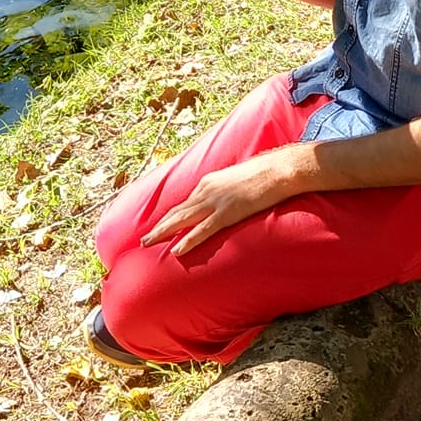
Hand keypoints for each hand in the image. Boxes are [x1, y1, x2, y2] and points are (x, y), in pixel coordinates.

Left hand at [140, 150, 301, 256]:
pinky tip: (176, 250)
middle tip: (143, 241)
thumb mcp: (236, 181)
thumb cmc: (263, 175)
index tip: (157, 227)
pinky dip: (188, 240)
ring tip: (148, 244)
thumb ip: (225, 192)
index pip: (183, 203)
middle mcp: (206, 190)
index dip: (168, 217)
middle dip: (158, 226)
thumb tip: (222, 204)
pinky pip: (203, 229)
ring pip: (182, 219)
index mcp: (208, 182)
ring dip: (163, 232)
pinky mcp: (228, 212)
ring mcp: (216, 201)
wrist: (278, 170)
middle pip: (176, 211)